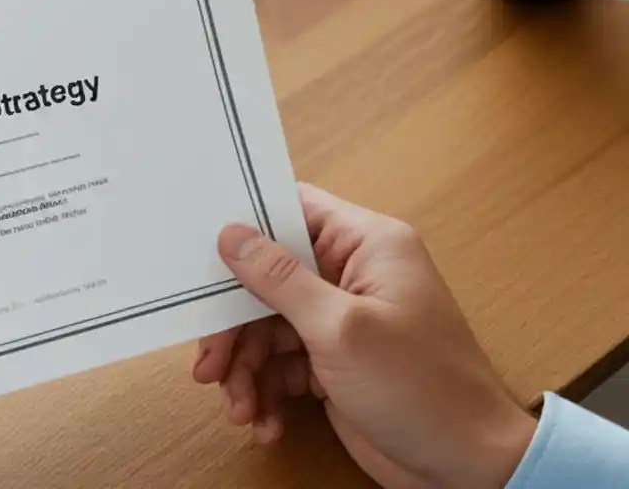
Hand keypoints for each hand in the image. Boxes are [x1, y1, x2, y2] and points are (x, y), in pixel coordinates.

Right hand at [194, 184, 536, 488]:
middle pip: (267, 279)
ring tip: (241, 408)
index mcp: (368, 245)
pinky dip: (266, 393)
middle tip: (210, 364)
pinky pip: (280, 365)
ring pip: (266, 328)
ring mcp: (342, 321)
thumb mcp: (341, 330)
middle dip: (235, 327)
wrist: (469, 468)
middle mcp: (352, 275)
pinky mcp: (334, 363)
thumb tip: (232, 234)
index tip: (204, 254)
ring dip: (246, 370)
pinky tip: (266, 422)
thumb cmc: (425, 389)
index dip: (247, 226)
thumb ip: (280, 279)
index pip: (294, 210)